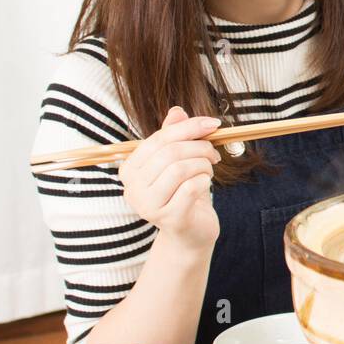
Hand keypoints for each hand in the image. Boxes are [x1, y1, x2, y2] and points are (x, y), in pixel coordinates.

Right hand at [120, 106, 222, 251]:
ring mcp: (149, 206)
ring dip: (203, 165)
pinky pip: (191, 188)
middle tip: (214, 153)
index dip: (188, 127)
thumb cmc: (184, 193)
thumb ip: (174, 137)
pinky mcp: (169, 218)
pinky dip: (204, 180)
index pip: (158, 139)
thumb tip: (176, 111)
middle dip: (199, 147)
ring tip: (209, 170)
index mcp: (130, 169)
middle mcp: (133, 188)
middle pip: (169, 153)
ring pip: (180, 169)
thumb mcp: (178, 162)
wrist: (191, 232)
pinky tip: (205, 183)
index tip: (213, 124)